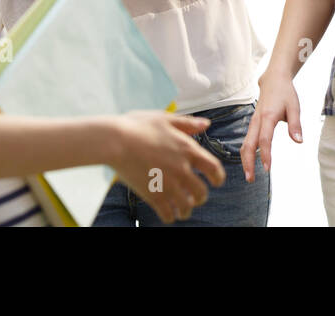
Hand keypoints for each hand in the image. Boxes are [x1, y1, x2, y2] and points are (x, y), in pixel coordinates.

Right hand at [111, 111, 226, 223]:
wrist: (115, 141)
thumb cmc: (138, 126)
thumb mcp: (165, 118)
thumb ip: (187, 123)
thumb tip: (206, 124)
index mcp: (187, 149)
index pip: (214, 168)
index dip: (218, 178)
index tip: (217, 182)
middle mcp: (182, 169)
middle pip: (201, 192)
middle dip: (200, 197)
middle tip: (195, 198)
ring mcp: (168, 184)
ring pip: (186, 207)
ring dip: (185, 210)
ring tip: (181, 209)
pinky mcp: (153, 195)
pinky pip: (168, 214)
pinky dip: (170, 216)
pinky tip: (167, 213)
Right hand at [239, 74, 301, 182]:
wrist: (273, 80)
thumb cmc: (285, 93)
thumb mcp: (295, 106)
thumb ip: (296, 125)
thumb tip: (298, 142)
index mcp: (268, 117)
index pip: (264, 140)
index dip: (265, 155)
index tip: (267, 169)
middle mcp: (257, 120)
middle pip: (249, 144)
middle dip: (248, 162)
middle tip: (250, 179)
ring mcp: (253, 122)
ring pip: (245, 143)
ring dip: (245, 160)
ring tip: (249, 175)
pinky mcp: (253, 124)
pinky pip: (247, 140)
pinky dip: (247, 152)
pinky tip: (250, 162)